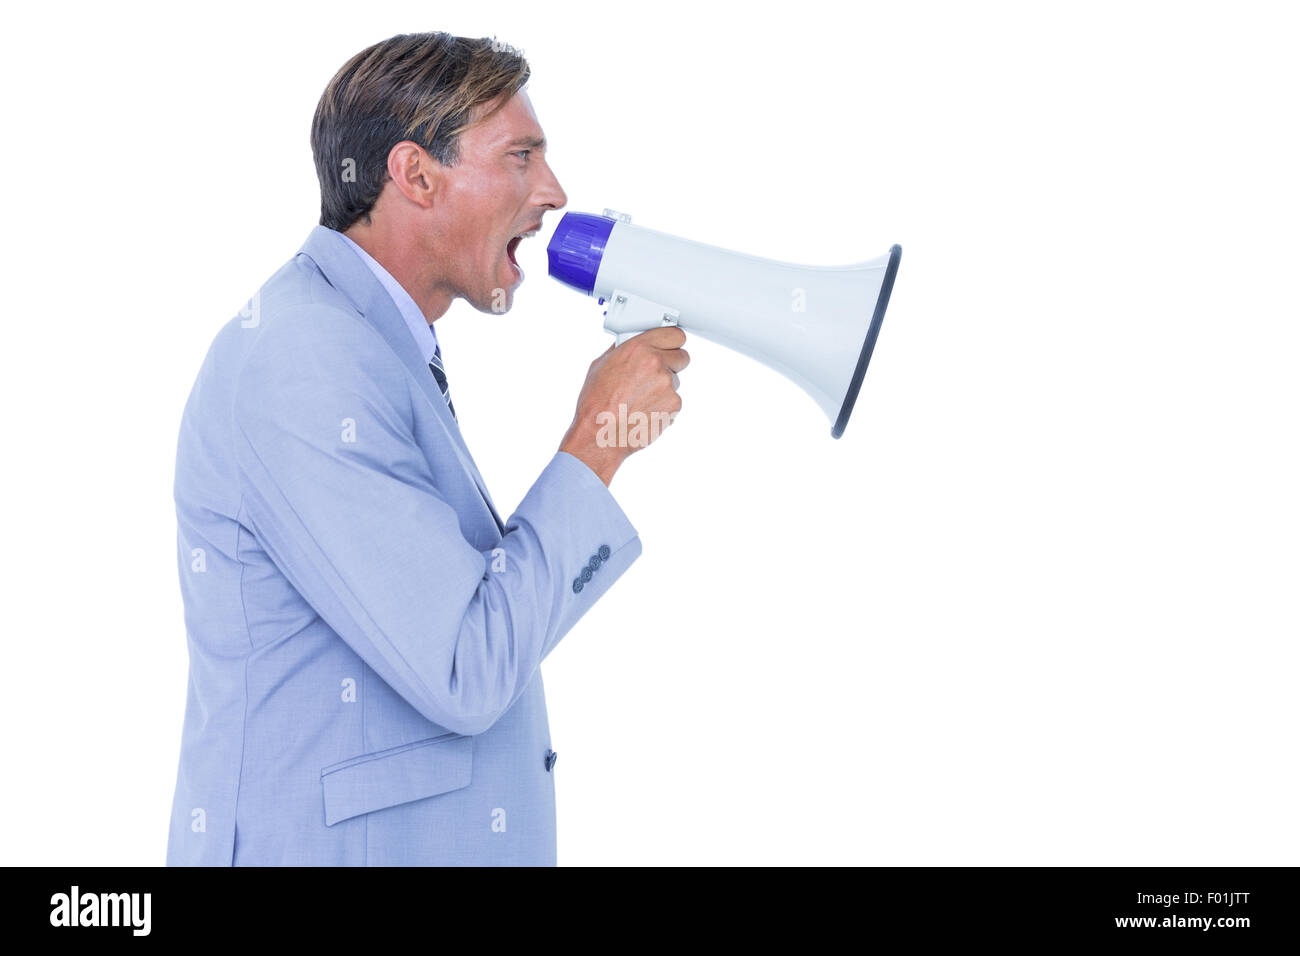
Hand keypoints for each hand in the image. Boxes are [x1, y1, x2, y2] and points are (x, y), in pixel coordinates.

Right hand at [559, 326, 689, 485]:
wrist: (601, 435)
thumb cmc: (596, 403)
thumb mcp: (600, 365)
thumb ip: (620, 350)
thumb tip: (628, 344)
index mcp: (639, 348)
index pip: (674, 334)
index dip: (671, 341)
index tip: (668, 345)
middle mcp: (657, 363)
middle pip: (682, 356)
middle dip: (671, 363)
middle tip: (654, 373)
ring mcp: (668, 385)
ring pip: (676, 380)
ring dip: (664, 386)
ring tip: (640, 397)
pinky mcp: (674, 405)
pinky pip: (674, 400)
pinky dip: (663, 404)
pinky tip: (644, 409)